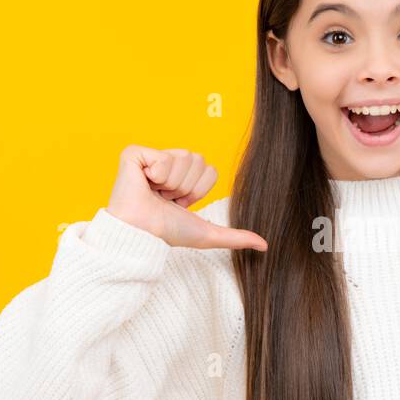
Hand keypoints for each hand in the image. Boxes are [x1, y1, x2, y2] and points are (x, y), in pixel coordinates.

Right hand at [106, 145, 267, 250]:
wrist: (141, 232)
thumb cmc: (167, 233)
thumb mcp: (207, 233)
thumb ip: (236, 236)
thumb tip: (265, 245)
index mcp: (182, 179)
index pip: (210, 170)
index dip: (199, 190)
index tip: (180, 204)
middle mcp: (168, 165)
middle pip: (199, 160)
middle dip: (187, 186)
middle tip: (166, 198)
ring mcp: (151, 157)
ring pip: (183, 157)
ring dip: (172, 183)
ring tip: (155, 193)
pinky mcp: (135, 154)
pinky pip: (163, 156)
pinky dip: (157, 175)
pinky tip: (144, 184)